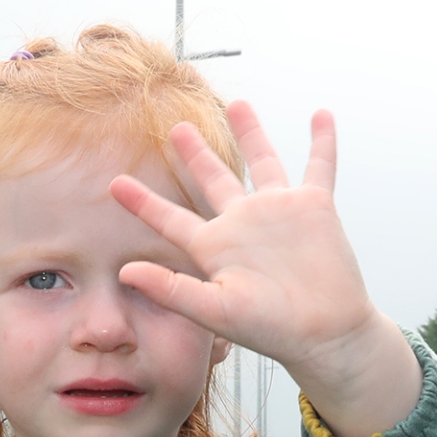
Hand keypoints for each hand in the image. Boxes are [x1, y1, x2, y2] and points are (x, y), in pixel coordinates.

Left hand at [111, 102, 420, 436]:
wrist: (322, 333)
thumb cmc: (268, 328)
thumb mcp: (212, 310)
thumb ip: (169, 289)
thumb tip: (125, 272)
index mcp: (213, 248)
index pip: (169, 219)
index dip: (141, 202)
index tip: (114, 184)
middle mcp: (242, 224)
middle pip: (213, 179)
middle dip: (195, 153)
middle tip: (176, 128)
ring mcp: (278, 212)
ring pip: (263, 161)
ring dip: (252, 133)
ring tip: (238, 104)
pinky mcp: (314, 207)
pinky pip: (319, 165)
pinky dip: (322, 140)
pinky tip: (320, 114)